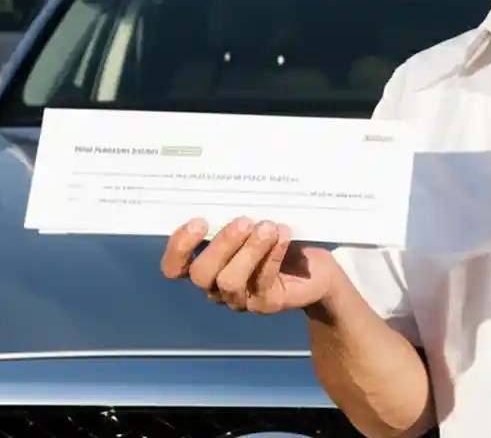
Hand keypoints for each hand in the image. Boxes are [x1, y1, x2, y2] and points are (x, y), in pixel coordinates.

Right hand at [160, 217, 337, 313]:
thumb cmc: (275, 237)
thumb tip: (227, 186)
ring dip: (249, 251)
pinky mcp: (266, 303)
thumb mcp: (253, 222)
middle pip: (201, 274)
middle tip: (244, 221)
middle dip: (221, 245)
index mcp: (206, 263)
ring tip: (267, 227)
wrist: (317, 266)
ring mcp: (240, 298)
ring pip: (230, 281)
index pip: (174, 267)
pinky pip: (263, 282)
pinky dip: (272, 255)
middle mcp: (216, 285)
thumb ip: (234, 213)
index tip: (199, 221)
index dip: (178, 248)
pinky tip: (283, 235)